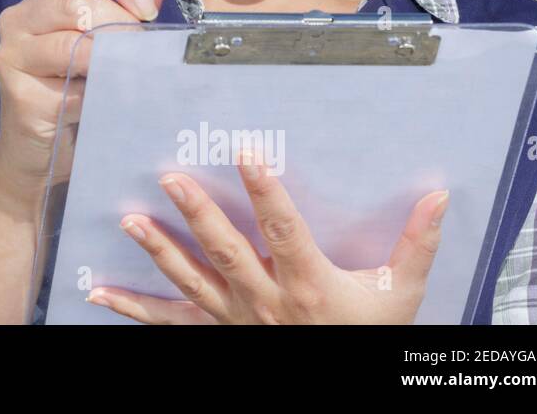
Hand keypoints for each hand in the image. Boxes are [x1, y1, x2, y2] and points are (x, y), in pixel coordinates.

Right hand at [0, 0, 168, 208]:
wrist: (37, 156)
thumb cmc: (77, 96)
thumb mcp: (106, 47)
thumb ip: (129, 10)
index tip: (147, 10)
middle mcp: (22, 16)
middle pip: (76, 0)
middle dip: (121, 25)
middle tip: (140, 52)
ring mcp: (13, 53)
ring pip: (71, 41)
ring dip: (111, 60)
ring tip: (127, 77)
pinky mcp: (17, 92)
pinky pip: (70, 86)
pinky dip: (98, 95)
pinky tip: (105, 106)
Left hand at [88, 154, 448, 323]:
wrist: (342, 381)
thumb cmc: (368, 335)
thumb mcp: (400, 294)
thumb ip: (416, 244)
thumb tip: (438, 195)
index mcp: (308, 283)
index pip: (284, 229)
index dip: (265, 191)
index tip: (247, 155)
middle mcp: (266, 300)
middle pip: (227, 251)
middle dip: (198, 213)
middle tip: (171, 178)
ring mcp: (235, 319)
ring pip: (190, 281)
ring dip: (158, 250)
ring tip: (129, 220)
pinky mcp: (216, 333)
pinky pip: (168, 322)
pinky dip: (132, 307)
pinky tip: (98, 291)